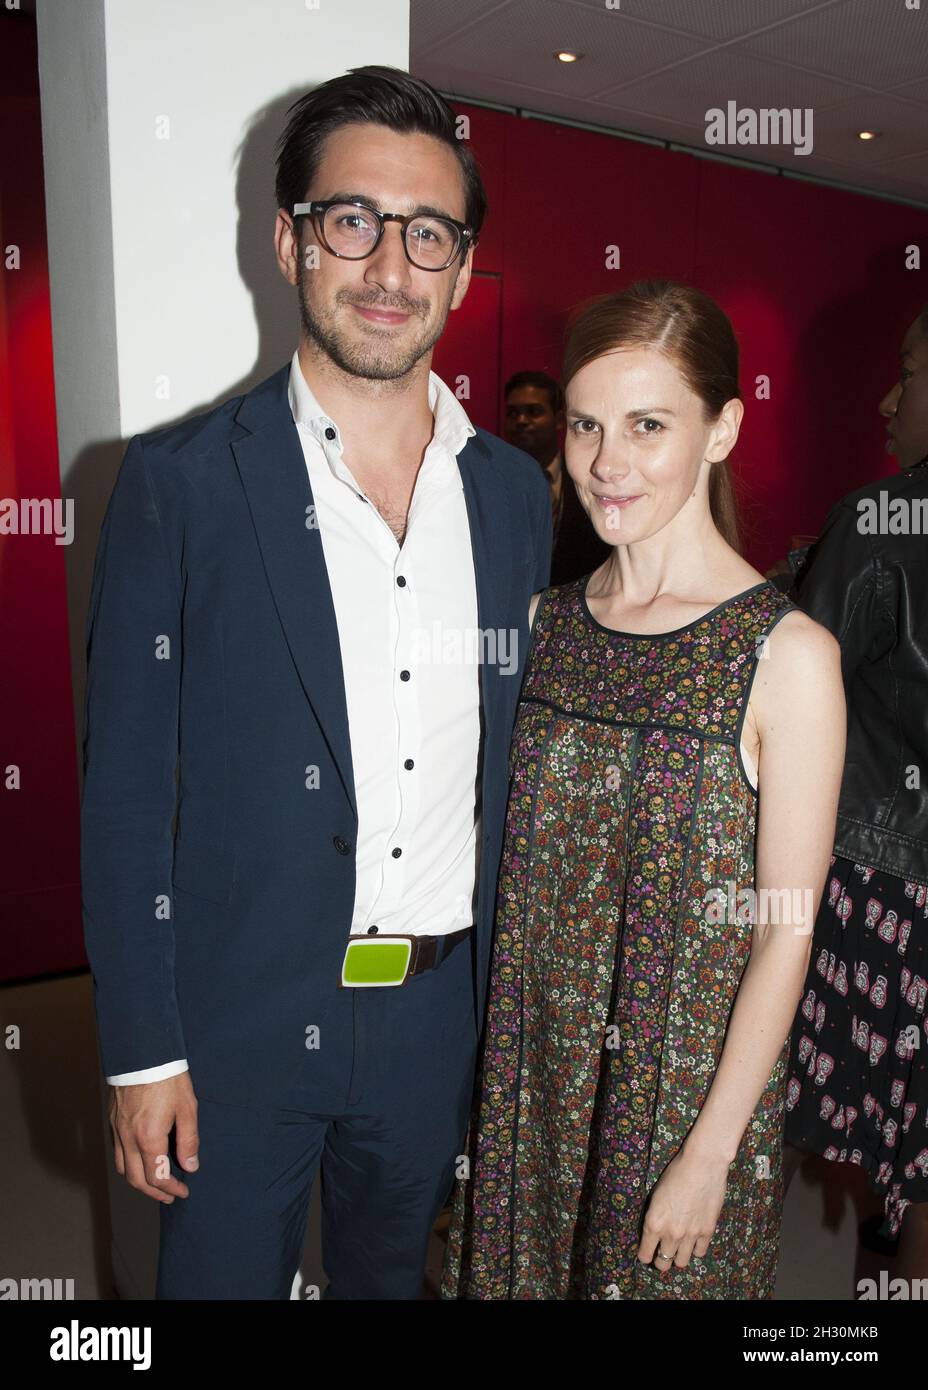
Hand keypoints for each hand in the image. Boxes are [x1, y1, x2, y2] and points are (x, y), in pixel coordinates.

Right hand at [108, 1072, 198, 1202]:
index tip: (183, 1192)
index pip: (158, 1177)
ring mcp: (117, 1130)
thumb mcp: (187, 1108)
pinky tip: (141, 1159)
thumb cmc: (169, 1078)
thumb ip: (189, 1140)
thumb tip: (190, 1166)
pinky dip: (128, 1164)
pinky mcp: (113, 1120)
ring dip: (138, 1181)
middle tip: (169, 1196)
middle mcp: (129, 1139)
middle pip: (136, 1179)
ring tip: (155, 1183)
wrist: (143, 1053)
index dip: (171, 1189)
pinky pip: (117, 1151)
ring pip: (122, 1168)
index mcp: (149, 1139)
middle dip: (154, 1192)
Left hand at [636, 1144, 729, 1271]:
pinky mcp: (707, 1232)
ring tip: (678, 1249)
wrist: (702, 1164)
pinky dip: (695, 1249)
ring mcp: (690, 1235)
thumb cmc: (675, 1173)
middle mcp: (671, 1234)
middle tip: (662, 1252)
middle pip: (663, 1263)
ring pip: (681, 1262)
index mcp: (654, 1223)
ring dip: (678, 1257)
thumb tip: (654, 1230)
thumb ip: (655, 1217)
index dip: (645, 1255)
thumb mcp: (655, 1194)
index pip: (645, 1254)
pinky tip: (694, 1239)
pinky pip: (700, 1252)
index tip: (646, 1253)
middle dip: (660, 1260)